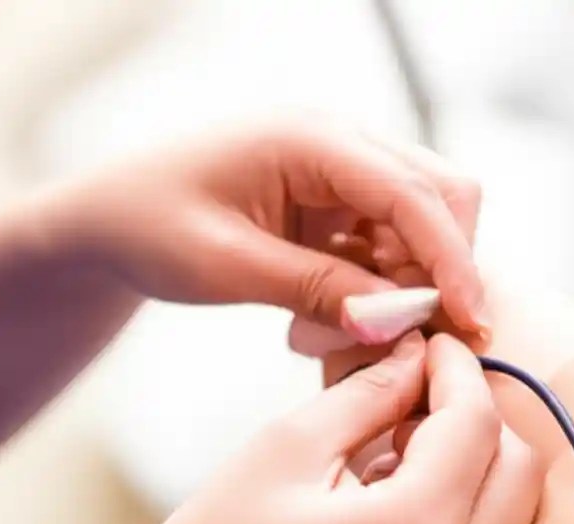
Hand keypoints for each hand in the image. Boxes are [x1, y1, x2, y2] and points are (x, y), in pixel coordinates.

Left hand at [28, 121, 486, 337]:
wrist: (103, 221)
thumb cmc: (146, 227)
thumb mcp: (224, 266)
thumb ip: (313, 288)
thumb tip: (394, 320)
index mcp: (309, 136)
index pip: (412, 192)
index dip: (451, 260)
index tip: (470, 322)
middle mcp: (334, 140)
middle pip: (437, 193)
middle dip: (440, 266)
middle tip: (413, 337)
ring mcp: (335, 167)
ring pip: (416, 220)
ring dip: (405, 281)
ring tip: (337, 334)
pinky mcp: (328, 200)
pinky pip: (381, 241)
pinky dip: (375, 284)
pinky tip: (325, 321)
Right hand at [103, 333, 537, 523]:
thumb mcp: (290, 445)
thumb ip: (370, 392)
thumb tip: (417, 354)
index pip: (476, 425)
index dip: (458, 371)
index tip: (430, 342)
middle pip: (516, 468)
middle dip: (474, 416)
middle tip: (414, 391)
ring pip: (511, 510)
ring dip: (473, 462)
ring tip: (398, 443)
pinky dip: (463, 506)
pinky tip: (397, 488)